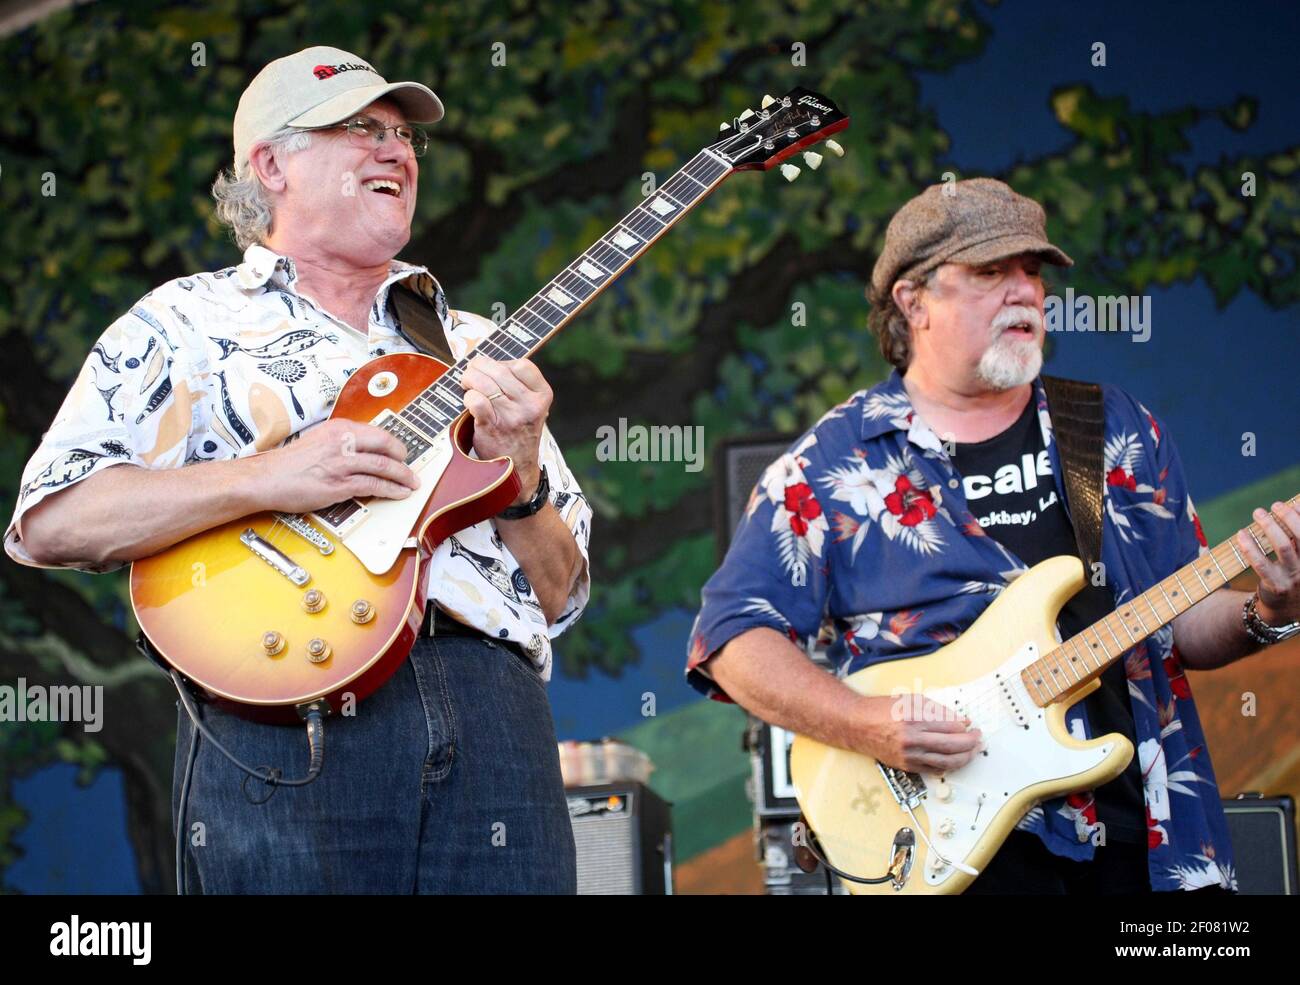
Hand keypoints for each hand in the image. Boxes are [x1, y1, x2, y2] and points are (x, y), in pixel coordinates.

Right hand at [254, 418, 418, 512]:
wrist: (266, 478)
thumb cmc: (289, 463)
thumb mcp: (319, 440)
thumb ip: (341, 442)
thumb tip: (364, 450)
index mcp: (338, 428)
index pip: (376, 432)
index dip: (393, 443)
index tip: (400, 451)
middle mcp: (342, 442)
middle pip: (385, 444)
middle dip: (403, 457)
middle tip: (410, 466)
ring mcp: (341, 463)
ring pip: (384, 466)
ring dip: (403, 476)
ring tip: (411, 482)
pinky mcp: (339, 484)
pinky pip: (373, 485)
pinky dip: (391, 490)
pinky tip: (399, 493)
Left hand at [460, 355, 551, 504]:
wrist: (517, 469)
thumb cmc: (519, 432)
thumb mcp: (531, 407)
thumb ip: (518, 385)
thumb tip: (485, 362)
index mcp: (542, 396)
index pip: (522, 365)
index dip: (502, 362)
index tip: (492, 369)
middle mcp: (530, 405)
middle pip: (498, 369)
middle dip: (479, 367)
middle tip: (471, 372)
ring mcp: (512, 416)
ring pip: (484, 382)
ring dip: (469, 379)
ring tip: (466, 384)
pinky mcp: (493, 427)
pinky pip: (476, 400)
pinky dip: (467, 397)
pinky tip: (468, 402)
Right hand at [860, 694, 982, 772]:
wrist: (856, 725)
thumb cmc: (879, 710)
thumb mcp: (909, 700)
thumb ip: (935, 709)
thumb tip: (958, 719)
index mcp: (913, 718)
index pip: (949, 725)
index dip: (965, 727)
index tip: (971, 725)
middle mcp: (912, 739)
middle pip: (952, 745)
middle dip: (970, 743)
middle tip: (977, 738)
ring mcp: (909, 755)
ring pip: (946, 762)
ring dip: (964, 757)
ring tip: (971, 751)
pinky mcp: (906, 766)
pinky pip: (934, 769)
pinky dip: (947, 765)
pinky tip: (954, 759)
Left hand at [1237, 501, 1299, 625]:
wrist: (1287, 609)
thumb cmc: (1294, 575)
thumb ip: (1297, 539)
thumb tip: (1295, 507)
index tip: (1294, 503)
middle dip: (1288, 517)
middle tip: (1274, 505)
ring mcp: (1293, 577)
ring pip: (1282, 547)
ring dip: (1270, 526)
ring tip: (1258, 513)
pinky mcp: (1275, 585)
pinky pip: (1260, 564)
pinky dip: (1250, 547)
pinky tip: (1241, 534)